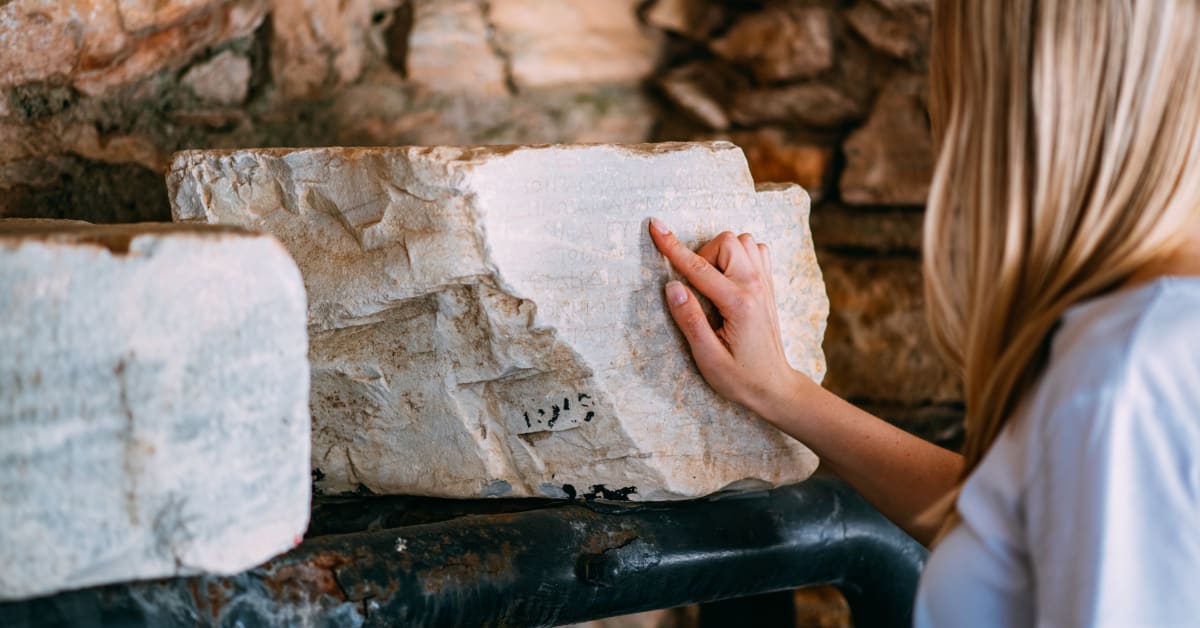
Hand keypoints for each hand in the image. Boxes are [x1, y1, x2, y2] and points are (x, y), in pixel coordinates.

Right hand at [648, 217, 803, 414]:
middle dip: (703, 256)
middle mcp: (756, 287)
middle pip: (727, 242)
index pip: (699, 269)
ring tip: (713, 283)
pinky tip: (729, 278)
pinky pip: (755, 250)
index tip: (655, 226)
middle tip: (697, 288)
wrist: (774, 386)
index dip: (672, 247)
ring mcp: (765, 284)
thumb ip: (690, 320)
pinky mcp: (768, 286)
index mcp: (739, 305)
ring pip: (742, 241)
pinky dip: (739, 255)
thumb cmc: (740, 378)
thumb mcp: (708, 358)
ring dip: (721, 254)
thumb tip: (672, 286)